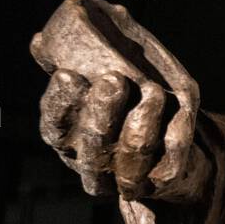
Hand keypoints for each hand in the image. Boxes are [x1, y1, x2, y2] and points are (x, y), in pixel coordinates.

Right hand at [30, 0, 211, 201]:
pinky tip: (183, 115)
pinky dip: (176, 139)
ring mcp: (124, 178)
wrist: (165, 151)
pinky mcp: (159, 183)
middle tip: (114, 79)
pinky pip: (168, 166)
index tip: (68, 74)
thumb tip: (41, 39)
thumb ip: (74, 64)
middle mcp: (92, 162)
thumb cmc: (122, 107)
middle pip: (93, 144)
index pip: (55, 126)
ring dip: (142, 122)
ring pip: (131, 156)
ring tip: (154, 91)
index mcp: (69, 138)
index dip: (60, 103)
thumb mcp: (95, 86)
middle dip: (102, 112)